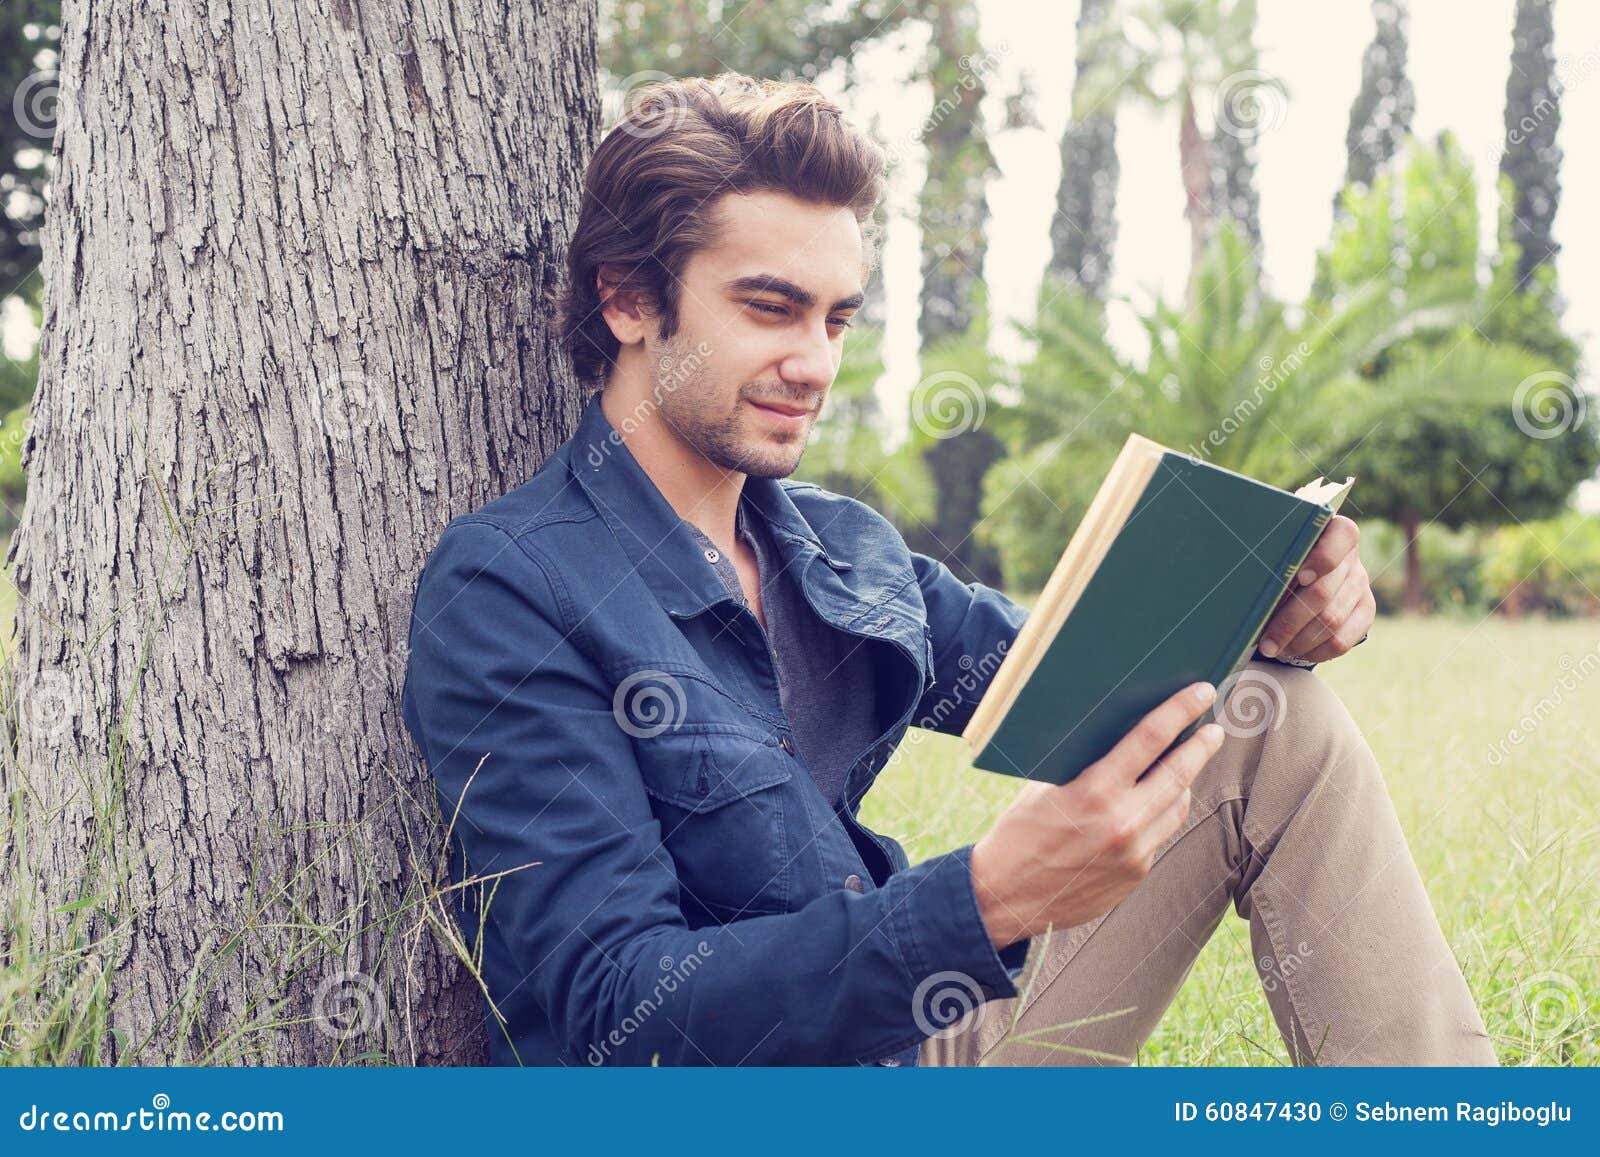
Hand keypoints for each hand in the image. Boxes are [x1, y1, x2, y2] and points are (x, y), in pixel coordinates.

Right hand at [969, 682, 1227, 949]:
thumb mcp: (1044, 788)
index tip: (1200, 693)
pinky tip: (1150, 804)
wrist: (1006, 897)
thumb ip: (1085, 766)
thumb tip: (1119, 738)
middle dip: (1201, 746)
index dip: (1180, 711)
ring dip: (1184, 782)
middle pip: (1179, 773)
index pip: (1150, 739)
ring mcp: (1134, 852)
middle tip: (1214, 729)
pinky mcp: (1136, 875)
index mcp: (1094, 791)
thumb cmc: (1019, 832)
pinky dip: (1158, 814)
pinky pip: (1159, 835)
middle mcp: (1122, 822)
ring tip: (1186, 764)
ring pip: (1176, 806)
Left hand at [1257, 514, 1373, 663]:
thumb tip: (1248, 589)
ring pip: (1331, 621)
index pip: (1342, 536)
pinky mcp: (1365, 611)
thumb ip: (1273, 563)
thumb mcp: (1278, 554)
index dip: (1322, 558)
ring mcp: (1361, 585)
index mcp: (1333, 532)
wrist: (1307, 575)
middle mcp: (1351, 559)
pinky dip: (1316, 651)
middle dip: (1289, 622)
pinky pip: (1343, 640)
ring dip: (1298, 641)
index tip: (1300, 577)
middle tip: (1265, 641)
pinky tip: (1295, 653)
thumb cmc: (1282, 561)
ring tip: (1273, 649)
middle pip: (1323, 592)